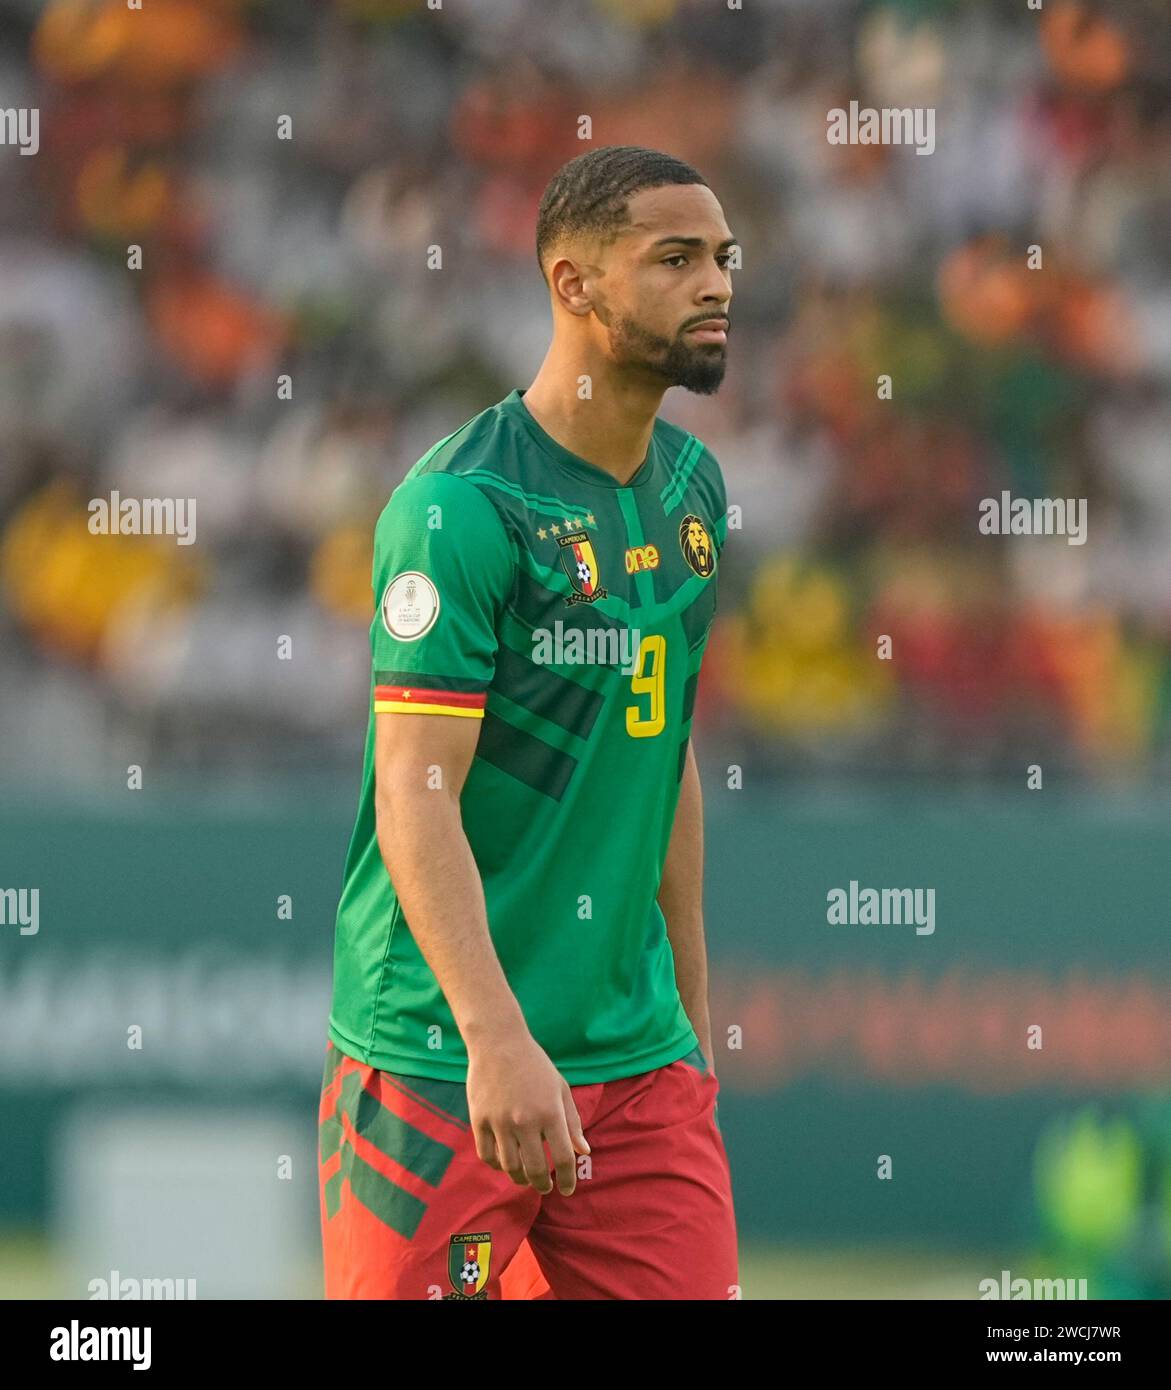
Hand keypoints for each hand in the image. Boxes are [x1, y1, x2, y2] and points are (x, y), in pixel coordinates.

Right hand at [466, 1030, 589, 1195]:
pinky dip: (498, 1166)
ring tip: (526, 1179)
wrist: (498, 1042)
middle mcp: (525, 1121)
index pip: (564, 1158)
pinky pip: (488, 1155)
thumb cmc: (535, 1065)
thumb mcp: (561, 1089)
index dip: (569, 1179)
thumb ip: (573, 1122)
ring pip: (510, 1167)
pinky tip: (505, 1164)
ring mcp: (500, 1122)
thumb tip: (584, 1151)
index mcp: (550, 1113)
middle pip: (536, 1169)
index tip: (567, 1190)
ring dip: (520, 1179)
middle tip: (545, 1187)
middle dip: (542, 1185)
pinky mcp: (479, 1120)